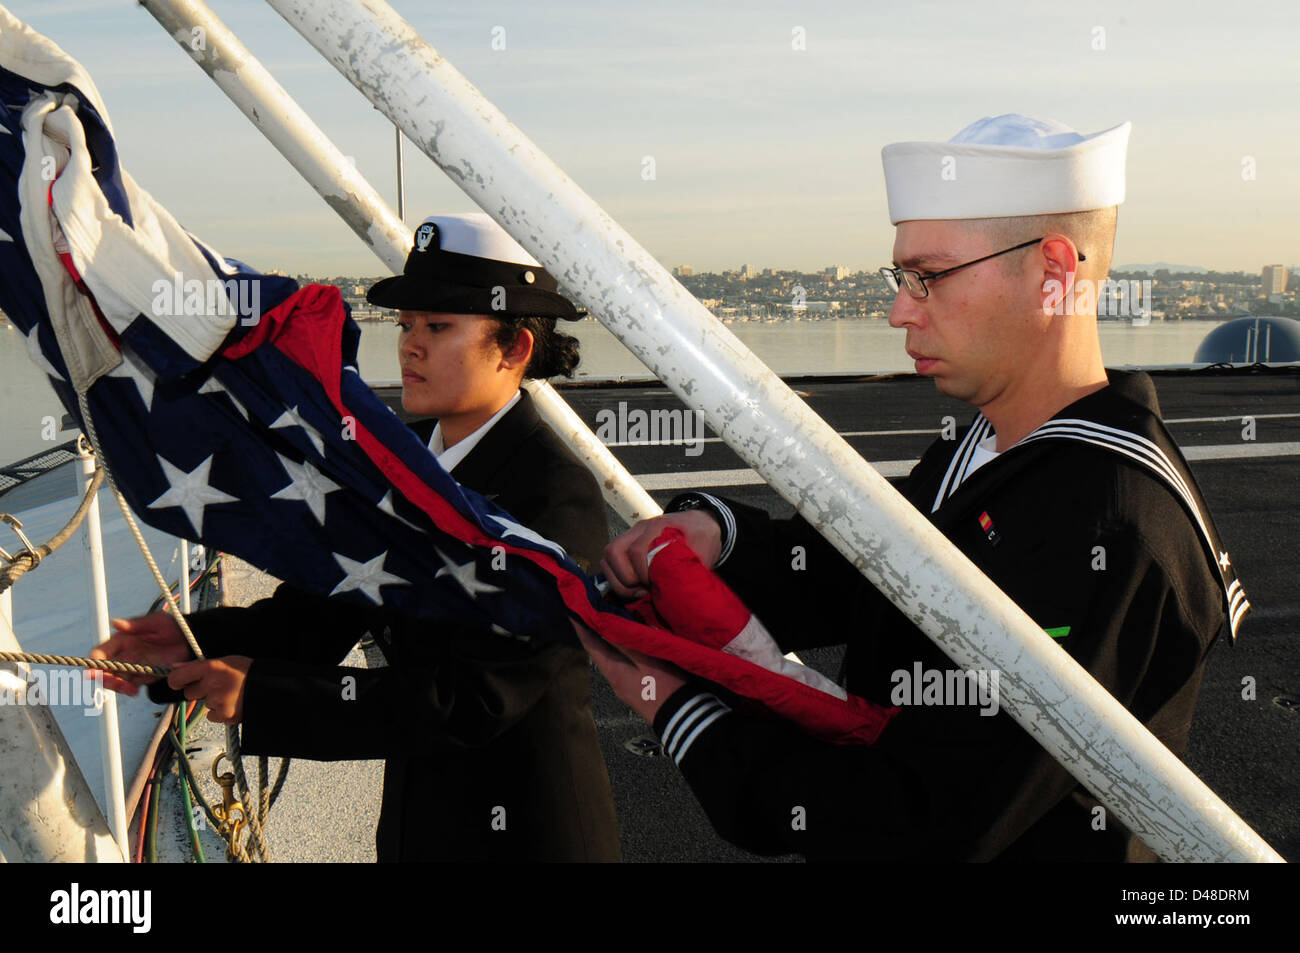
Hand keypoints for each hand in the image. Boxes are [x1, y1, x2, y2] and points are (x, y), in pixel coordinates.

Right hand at [89, 611, 194, 695]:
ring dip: (118, 686)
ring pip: (115, 680)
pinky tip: (134, 691)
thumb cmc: (174, 626)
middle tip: (115, 683)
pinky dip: (128, 690)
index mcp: (122, 640)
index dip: (94, 662)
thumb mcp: (158, 622)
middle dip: (105, 679)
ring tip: (130, 689)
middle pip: (104, 670)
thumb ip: (137, 624)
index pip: (100, 653)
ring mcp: (133, 666)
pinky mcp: (143, 676)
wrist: (192, 641)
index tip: (94, 672)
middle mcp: (124, 654)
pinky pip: (130, 685)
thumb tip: (115, 623)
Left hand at [166, 656, 251, 724]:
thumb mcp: (226, 660)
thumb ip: (199, 665)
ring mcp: (218, 702)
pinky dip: (220, 712)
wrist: (270, 687)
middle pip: (189, 693)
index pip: (178, 677)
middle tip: (216, 686)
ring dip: (213, 700)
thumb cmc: (248, 671)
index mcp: (210, 668)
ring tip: (230, 693)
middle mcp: (211, 685)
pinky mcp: (224, 715)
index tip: (179, 683)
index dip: (176, 681)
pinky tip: (233, 703)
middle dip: (199, 691)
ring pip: (204, 704)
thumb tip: (175, 666)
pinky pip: (212, 716)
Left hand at [574, 621, 684, 722]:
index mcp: (614, 672)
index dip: (582, 628)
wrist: (681, 718)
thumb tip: (609, 625)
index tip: (573, 611)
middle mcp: (614, 679)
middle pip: (599, 652)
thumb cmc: (665, 688)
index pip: (591, 646)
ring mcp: (624, 686)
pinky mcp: (636, 689)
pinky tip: (628, 642)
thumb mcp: (647, 661)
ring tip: (609, 622)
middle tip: (592, 612)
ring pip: (612, 657)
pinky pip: (623, 663)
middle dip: (595, 632)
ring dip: (608, 640)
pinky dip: (621, 649)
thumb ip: (629, 643)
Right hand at [601, 510, 720, 599]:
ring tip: (638, 592)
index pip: (637, 551)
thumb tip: (677, 593)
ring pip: (607, 557)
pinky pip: (609, 562)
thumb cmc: (702, 537)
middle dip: (626, 579)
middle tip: (644, 591)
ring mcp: (630, 536)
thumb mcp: (703, 551)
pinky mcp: (627, 546)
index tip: (654, 587)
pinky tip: (634, 588)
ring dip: (618, 580)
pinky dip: (616, 578)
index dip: (642, 574)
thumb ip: (690, 568)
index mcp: (657, 527)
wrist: (701, 523)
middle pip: (613, 551)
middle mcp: (639, 529)